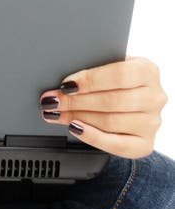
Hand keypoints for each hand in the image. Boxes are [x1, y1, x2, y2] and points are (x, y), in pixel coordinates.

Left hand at [39, 56, 167, 158]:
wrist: (136, 97)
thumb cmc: (118, 78)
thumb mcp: (112, 64)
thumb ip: (96, 68)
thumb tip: (65, 79)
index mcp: (147, 70)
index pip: (118, 75)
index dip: (89, 80)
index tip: (65, 85)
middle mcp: (154, 97)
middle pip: (111, 101)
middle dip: (76, 101)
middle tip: (53, 100)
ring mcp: (151, 122)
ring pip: (110, 122)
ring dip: (78, 117)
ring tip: (57, 113)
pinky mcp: (145, 144)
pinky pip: (117, 145)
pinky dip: (92, 137)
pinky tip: (75, 128)